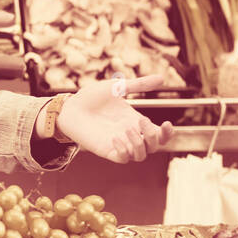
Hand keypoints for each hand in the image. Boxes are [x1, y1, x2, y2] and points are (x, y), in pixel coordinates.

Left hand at [55, 74, 173, 163]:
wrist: (69, 106)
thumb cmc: (91, 97)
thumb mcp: (117, 87)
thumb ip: (139, 85)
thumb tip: (162, 78)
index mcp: (135, 121)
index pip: (159, 135)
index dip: (167, 134)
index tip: (167, 123)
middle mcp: (129, 134)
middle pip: (153, 147)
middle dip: (153, 137)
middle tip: (140, 121)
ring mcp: (118, 143)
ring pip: (140, 156)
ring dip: (139, 144)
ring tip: (126, 129)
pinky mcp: (105, 150)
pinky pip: (122, 159)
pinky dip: (124, 151)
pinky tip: (115, 137)